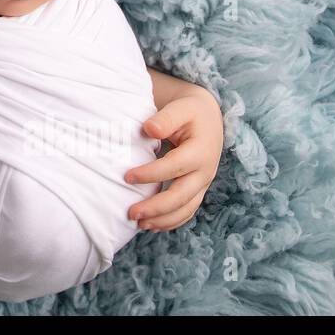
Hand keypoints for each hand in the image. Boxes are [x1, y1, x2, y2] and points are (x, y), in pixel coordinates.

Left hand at [126, 88, 221, 230]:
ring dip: (163, 220)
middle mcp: (205, 171)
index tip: (127, 176)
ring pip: (186, 209)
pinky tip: (152, 225)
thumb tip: (148, 129)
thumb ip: (165, 119)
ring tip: (139, 224)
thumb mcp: (180, 109)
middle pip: (182, 196)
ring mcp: (203, 183)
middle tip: (131, 213)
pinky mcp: (197, 190)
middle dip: (156, 207)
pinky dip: (171, 221)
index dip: (151, 174)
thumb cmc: (189, 112)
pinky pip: (187, 211)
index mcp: (201, 150)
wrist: (208, 118)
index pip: (175, 167)